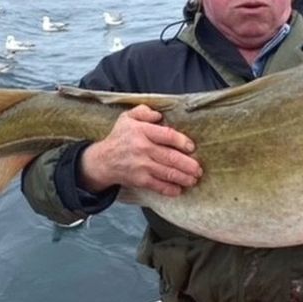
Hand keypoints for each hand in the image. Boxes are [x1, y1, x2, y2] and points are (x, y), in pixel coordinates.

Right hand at [80, 105, 202, 196]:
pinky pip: (158, 186)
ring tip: (193, 179)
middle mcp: (142, 148)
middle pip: (171, 157)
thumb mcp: (127, 118)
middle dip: (188, 164)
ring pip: (167, 172)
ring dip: (183, 177)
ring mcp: (141, 166)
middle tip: (198, 169)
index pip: (167, 135)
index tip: (191, 147)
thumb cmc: (120, 137)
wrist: (103, 160)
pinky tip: (179, 190)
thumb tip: (159, 115)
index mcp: (142, 131)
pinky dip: (170, 189)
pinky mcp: (139, 180)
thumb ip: (144, 112)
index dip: (182, 141)